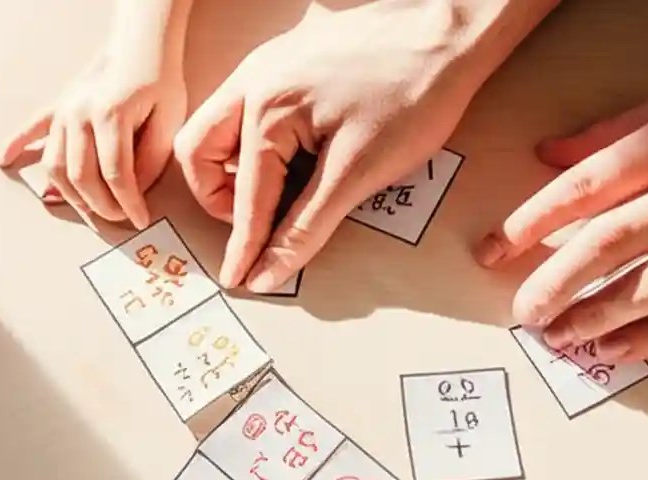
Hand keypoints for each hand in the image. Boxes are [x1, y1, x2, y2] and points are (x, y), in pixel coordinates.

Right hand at [0, 54, 186, 228]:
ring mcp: (64, 111)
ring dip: (71, 195)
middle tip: (119, 219)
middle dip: (101, 205)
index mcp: (110, 115)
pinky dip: (15, 144)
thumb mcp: (169, 120)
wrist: (140, 45)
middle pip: (81, 176)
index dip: (129, 203)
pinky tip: (2, 159)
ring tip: (89, 210)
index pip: (116, 174)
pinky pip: (31, 128)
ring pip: (56, 165)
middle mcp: (80, 114)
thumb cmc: (157, 79)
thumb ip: (152, 159)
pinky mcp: (57, 107)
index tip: (139, 219)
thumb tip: (136, 191)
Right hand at [176, 0, 556, 291]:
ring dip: (233, 169)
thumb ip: (305, 226)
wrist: (449, 31)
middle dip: (218, 198)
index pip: (244, 197)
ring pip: (216, 127)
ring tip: (278, 195)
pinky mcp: (285, 62)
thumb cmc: (413, 91)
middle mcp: (253, 82)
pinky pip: (246, 109)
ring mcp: (266, 66)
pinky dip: (256, 144)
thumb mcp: (358, 172)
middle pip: (198, 152)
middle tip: (254, 228)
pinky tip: (297, 158)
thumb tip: (269, 269)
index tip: (240, 279)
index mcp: (266, 111)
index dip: (244, 246)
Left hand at [475, 87, 647, 361]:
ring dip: (597, 315)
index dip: (532, 221)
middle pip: (610, 243)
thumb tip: (545, 155)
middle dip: (555, 282)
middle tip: (521, 310)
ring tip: (557, 335)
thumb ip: (613, 134)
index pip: (586, 186)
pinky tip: (613, 350)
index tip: (496, 247)